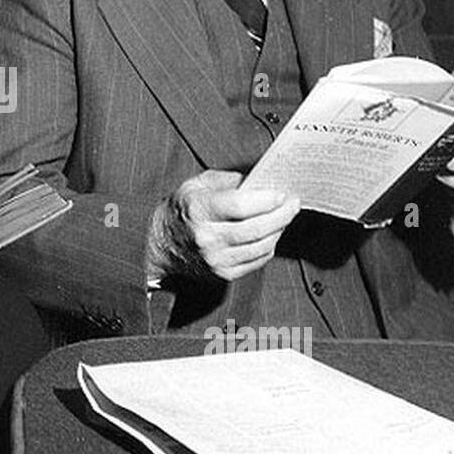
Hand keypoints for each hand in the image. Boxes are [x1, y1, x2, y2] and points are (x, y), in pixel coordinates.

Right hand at [150, 169, 299, 282]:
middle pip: (256, 228)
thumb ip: (228, 180)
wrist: (160, 245)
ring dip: (279, 230)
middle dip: (282, 214)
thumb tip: (260, 180)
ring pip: (262, 246)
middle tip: (293, 203)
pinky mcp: (223, 273)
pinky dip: (269, 246)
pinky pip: (257, 260)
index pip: (240, 205)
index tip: (282, 192)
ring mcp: (215, 259)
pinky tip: (272, 234)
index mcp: (198, 210)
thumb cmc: (182, 210)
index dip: (266, 199)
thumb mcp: (196, 185)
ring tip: (285, 217)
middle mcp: (206, 237)